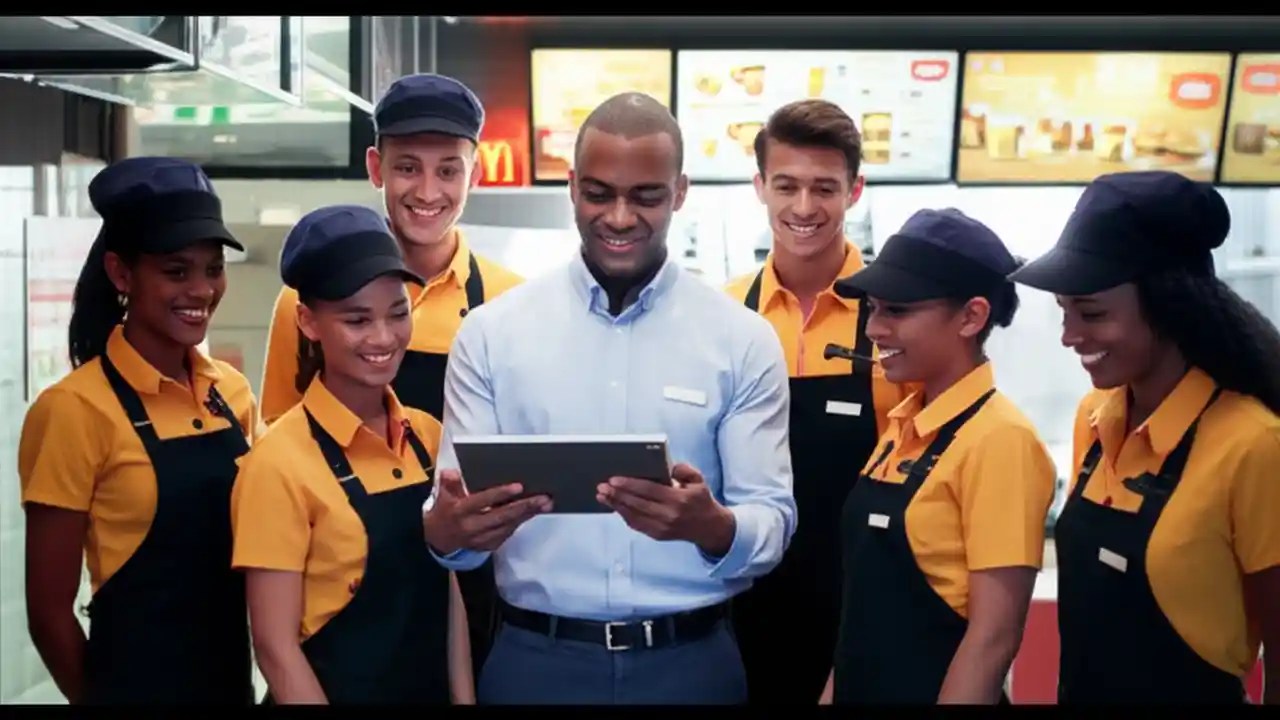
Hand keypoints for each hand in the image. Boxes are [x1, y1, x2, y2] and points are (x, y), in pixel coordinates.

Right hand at [424, 469, 551, 554]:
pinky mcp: (489, 546)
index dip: (500, 494)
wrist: (439, 541)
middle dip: (524, 507)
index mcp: (460, 511)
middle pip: (502, 516)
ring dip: (528, 514)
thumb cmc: (445, 512)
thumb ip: (449, 483)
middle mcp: (473, 527)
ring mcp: (482, 539)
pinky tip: (534, 512)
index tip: (519, 487)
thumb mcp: (442, 496)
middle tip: (543, 498)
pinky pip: (508, 532)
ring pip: (509, 526)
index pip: (483, 501)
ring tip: (546, 503)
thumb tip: (452, 473)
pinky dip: (521, 521)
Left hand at [596, 463, 735, 556]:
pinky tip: (615, 505)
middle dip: (617, 495)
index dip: (629, 485)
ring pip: (633, 516)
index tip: (614, 479)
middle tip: (601, 486)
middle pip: (637, 504)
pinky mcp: (658, 535)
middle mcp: (669, 516)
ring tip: (602, 495)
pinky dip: (624, 514)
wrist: (710, 527)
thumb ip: (684, 469)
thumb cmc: (700, 499)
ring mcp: (662, 528)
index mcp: (679, 499)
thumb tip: (667, 467)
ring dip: (616, 505)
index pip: (649, 490)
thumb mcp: (699, 480)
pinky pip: (637, 525)